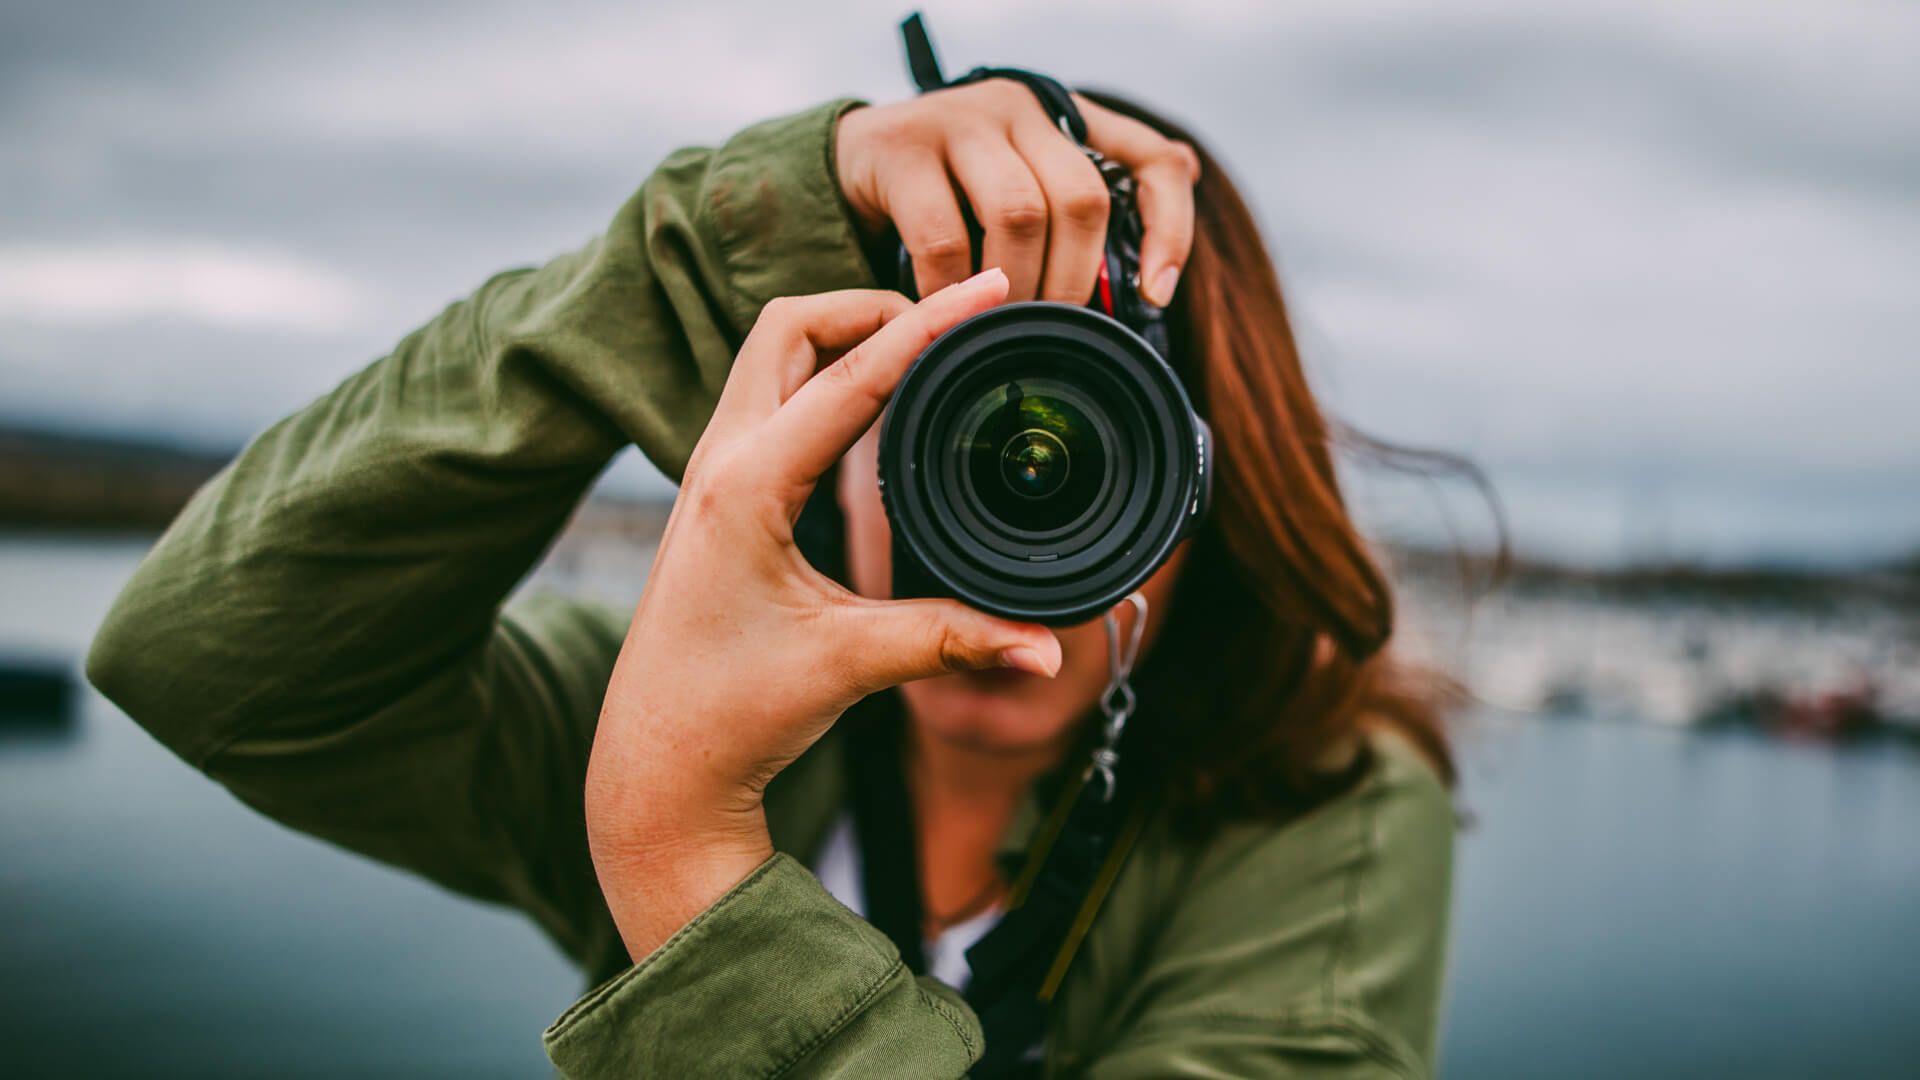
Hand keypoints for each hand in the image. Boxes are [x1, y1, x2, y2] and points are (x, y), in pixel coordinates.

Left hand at [584, 269, 1061, 961]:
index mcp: (746, 486)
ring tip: (922, 346)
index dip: (930, 324)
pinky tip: (874, 403)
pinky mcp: (716, 496)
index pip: (854, 375)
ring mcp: (710, 475)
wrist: (657, 763)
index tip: (990, 289)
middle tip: (951, 318)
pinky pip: (769, 398)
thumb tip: (1050, 648)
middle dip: (872, 305)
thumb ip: (955, 641)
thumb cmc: (731, 713)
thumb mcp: (850, 666)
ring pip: (771, 355)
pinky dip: (824, 375)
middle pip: (792, 326)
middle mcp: (720, 463)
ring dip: (842, 334)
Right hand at [835, 81, 1200, 306]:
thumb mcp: (1024, 185)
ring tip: (998, 328)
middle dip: (1072, 280)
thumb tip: (1181, 198)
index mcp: (1064, 119)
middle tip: (1048, 329)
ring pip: (1018, 214)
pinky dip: (951, 291)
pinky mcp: (902, 149)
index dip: (1170, 228)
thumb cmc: (955, 189)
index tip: (1156, 294)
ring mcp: (961, 120)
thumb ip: (1087, 198)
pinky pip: (943, 237)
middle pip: (1081, 199)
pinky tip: (946, 315)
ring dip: (1015, 288)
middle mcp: (1020, 108)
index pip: (1149, 159)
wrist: (853, 164)